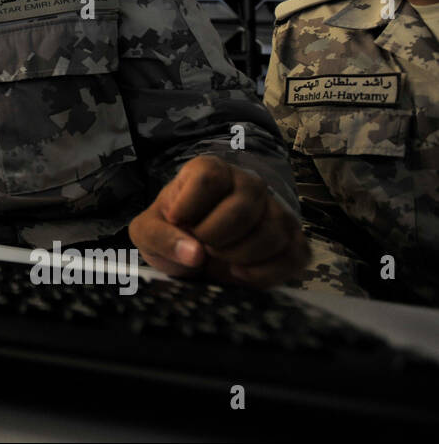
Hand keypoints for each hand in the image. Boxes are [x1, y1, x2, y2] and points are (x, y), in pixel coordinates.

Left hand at [129, 155, 309, 286]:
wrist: (197, 251)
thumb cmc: (173, 231)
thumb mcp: (149, 232)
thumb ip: (160, 237)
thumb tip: (194, 253)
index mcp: (210, 170)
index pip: (208, 178)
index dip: (188, 207)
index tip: (176, 221)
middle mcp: (248, 184)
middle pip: (241, 209)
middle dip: (213, 237)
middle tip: (200, 244)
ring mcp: (275, 211)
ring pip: (271, 233)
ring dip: (238, 256)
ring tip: (218, 256)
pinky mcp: (293, 241)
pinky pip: (293, 257)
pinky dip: (264, 273)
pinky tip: (239, 273)